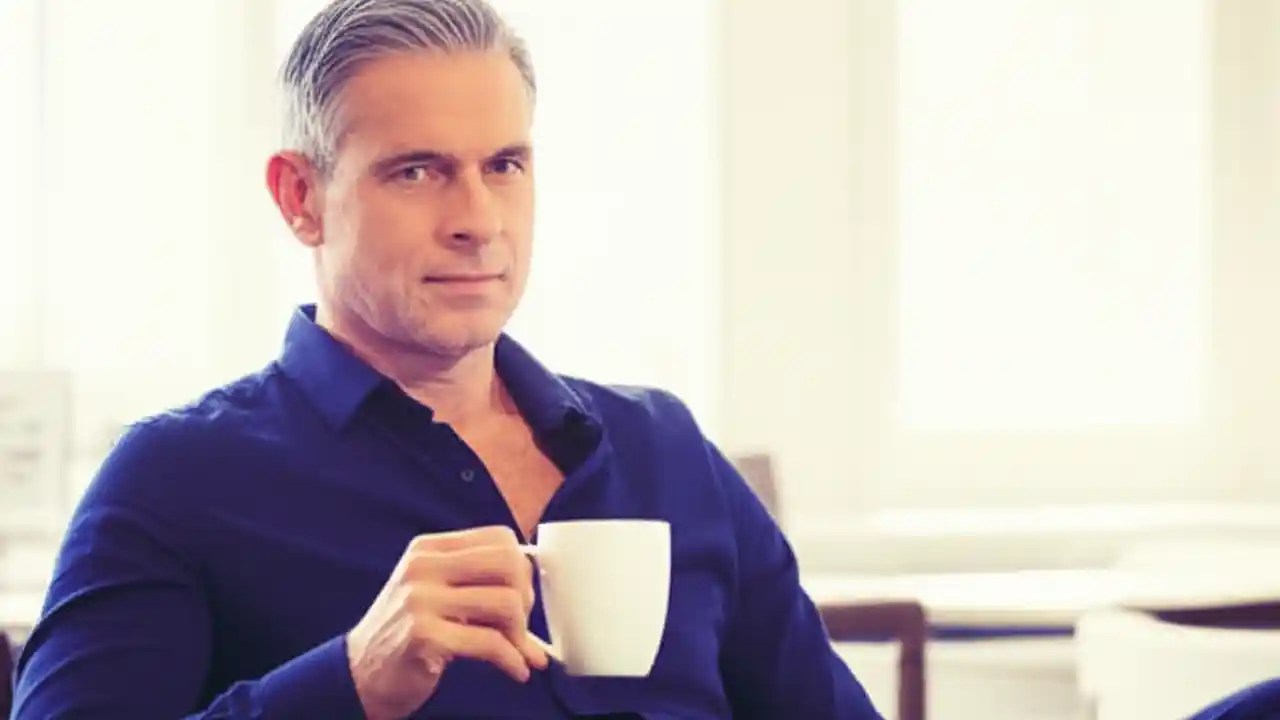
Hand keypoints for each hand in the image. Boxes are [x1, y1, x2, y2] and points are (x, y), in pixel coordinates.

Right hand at [345, 526, 548, 719]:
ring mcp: (421, 600)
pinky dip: (513, 660)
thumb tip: (533, 590)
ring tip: (517, 652)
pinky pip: (491, 643)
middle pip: (508, 563)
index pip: (500, 538)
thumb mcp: (432, 591)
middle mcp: (423, 567)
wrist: (358, 675)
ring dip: (522, 635)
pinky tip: (516, 670)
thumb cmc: (404, 634)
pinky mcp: (424, 637)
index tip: (521, 596)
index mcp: (428, 549)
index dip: (522, 568)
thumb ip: (473, 580)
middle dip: (526, 597)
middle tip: (520, 625)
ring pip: (506, 603)